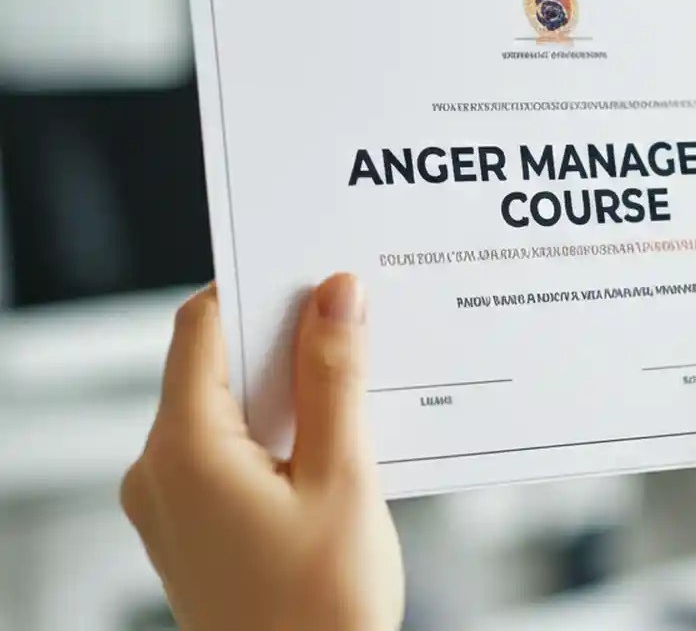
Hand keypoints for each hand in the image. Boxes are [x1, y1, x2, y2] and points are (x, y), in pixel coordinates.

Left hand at [121, 275, 403, 630]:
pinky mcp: (194, 529)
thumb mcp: (343, 478)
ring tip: (358, 386)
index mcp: (184, 451)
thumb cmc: (322, 609)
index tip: (317, 274)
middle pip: (214, 366)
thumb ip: (336, 378)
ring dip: (290, 390)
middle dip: (286, 340)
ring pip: (228, 411)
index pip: (201, 326)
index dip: (258, 289)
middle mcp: (159, 472)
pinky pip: (231, 453)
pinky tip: (336, 441)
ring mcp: (171, 505)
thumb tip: (336, 296)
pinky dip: (280, 433)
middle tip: (355, 324)